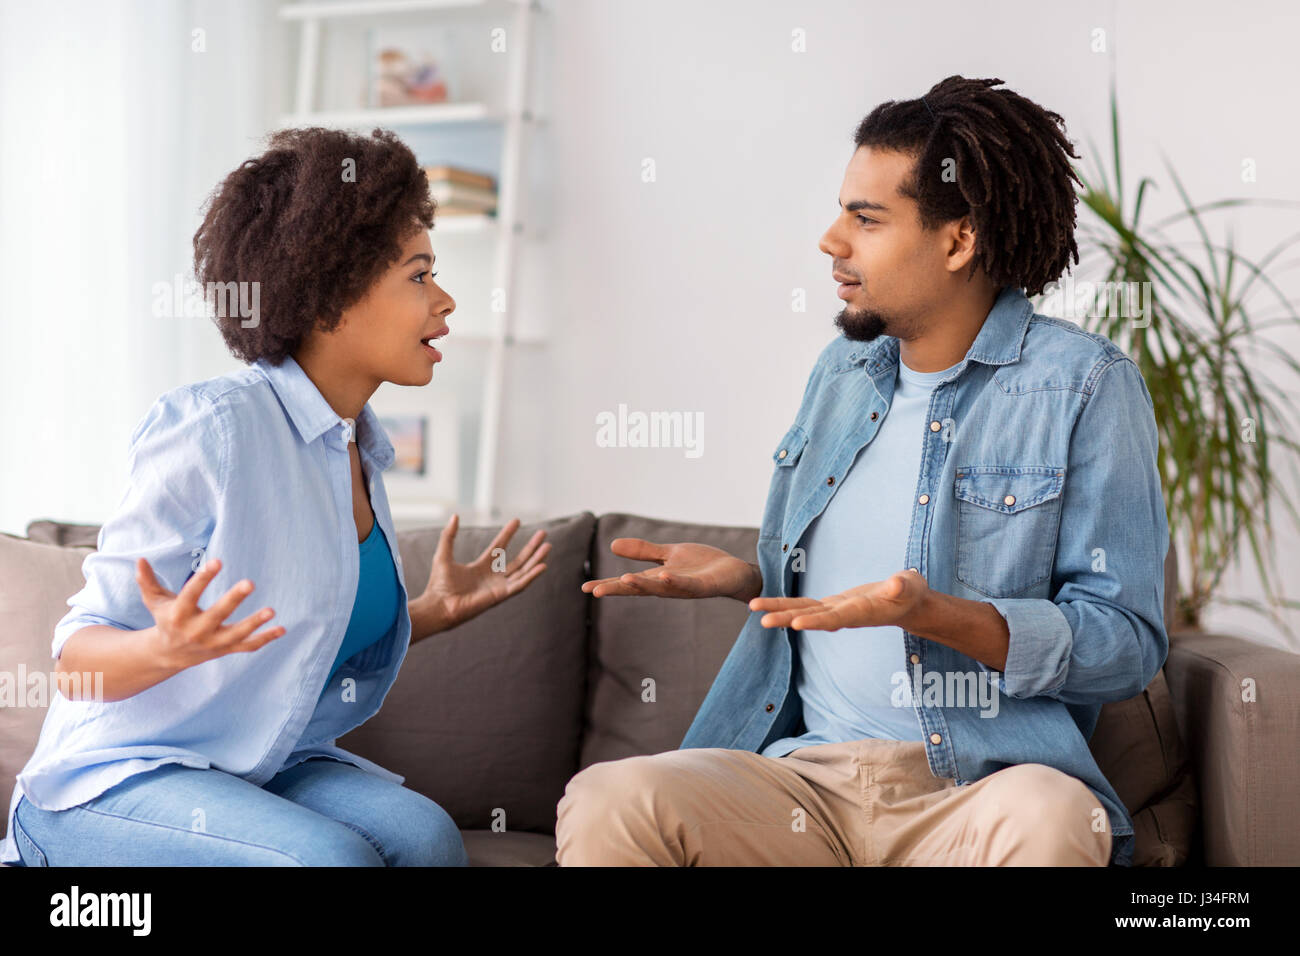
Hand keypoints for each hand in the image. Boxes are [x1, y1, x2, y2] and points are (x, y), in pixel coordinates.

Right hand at [137, 556, 284, 669]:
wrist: (168, 654)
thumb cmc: (165, 619)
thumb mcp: (155, 601)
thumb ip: (148, 581)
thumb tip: (140, 559)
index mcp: (179, 615)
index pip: (191, 594)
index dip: (203, 578)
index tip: (217, 561)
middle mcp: (196, 630)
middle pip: (217, 614)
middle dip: (233, 599)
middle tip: (250, 582)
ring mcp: (212, 642)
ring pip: (236, 634)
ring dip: (254, 623)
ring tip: (272, 610)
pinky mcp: (225, 650)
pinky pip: (248, 646)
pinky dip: (265, 639)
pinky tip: (282, 629)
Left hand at [416, 515, 549, 632]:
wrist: (439, 604)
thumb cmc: (439, 584)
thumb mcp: (444, 554)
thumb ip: (449, 535)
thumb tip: (455, 515)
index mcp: (481, 567)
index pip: (499, 547)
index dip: (508, 534)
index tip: (517, 520)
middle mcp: (493, 577)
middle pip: (518, 560)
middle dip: (531, 547)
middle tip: (543, 533)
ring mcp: (498, 587)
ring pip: (523, 571)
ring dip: (536, 559)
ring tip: (548, 546)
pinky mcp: (501, 595)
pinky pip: (521, 585)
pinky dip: (532, 575)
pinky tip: (543, 565)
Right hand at [582, 538, 761, 602]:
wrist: (735, 573)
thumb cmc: (703, 566)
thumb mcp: (669, 554)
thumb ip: (643, 552)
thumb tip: (612, 545)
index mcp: (658, 578)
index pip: (629, 582)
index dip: (608, 585)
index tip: (585, 588)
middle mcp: (668, 586)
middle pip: (639, 588)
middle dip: (617, 588)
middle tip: (595, 590)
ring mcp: (685, 587)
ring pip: (660, 588)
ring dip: (643, 585)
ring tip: (624, 580)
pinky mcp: (704, 586)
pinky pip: (687, 584)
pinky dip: (675, 581)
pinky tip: (664, 576)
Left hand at [749, 569, 929, 629]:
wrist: (907, 603)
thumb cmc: (910, 593)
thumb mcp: (910, 586)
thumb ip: (902, 586)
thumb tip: (896, 582)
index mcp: (861, 612)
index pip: (836, 618)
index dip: (816, 621)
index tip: (796, 623)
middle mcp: (844, 615)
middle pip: (811, 618)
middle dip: (786, 619)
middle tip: (761, 621)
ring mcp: (836, 611)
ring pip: (803, 611)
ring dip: (778, 611)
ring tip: (753, 608)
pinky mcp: (832, 605)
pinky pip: (805, 605)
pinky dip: (786, 604)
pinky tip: (767, 605)